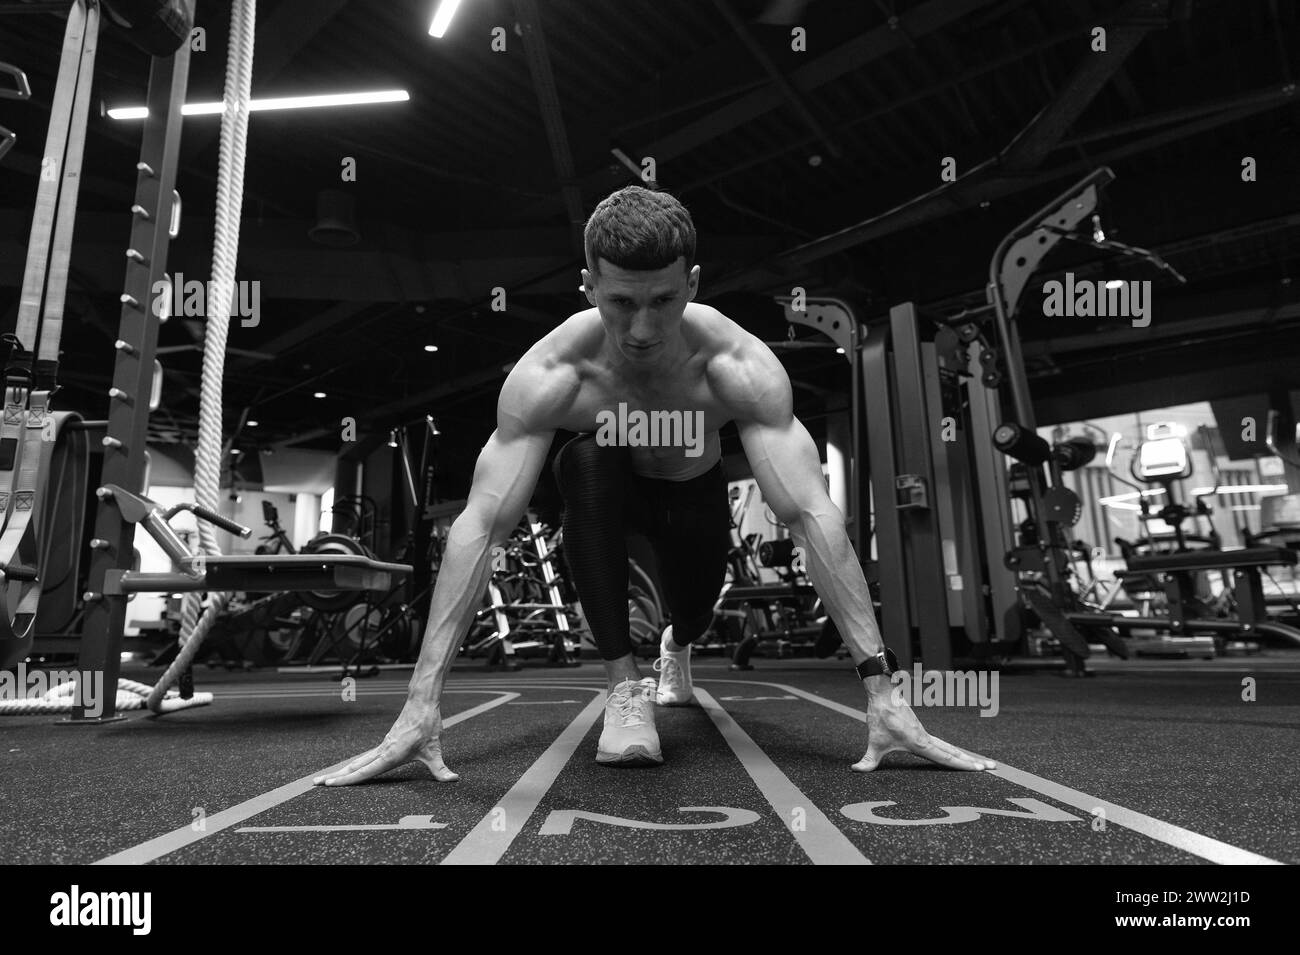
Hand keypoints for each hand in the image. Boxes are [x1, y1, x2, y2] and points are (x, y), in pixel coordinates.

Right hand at [313, 698, 459, 785]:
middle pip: (354, 766)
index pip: (364, 771)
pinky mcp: (386, 742)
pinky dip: (355, 764)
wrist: (422, 702)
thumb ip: (441, 769)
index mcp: (390, 755)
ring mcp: (382, 746)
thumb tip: (453, 779)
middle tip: (315, 783)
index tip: (330, 784)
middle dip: (335, 776)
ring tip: (326, 778)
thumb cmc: (426, 725)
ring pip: (358, 761)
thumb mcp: (435, 750)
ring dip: (342, 770)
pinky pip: (366, 756)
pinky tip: (350, 769)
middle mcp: (382, 751)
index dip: (347, 779)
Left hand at [852, 692, 995, 772]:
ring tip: (982, 762)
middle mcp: (927, 738)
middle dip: (973, 761)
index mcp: (921, 743)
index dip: (962, 765)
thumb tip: (856, 770)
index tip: (979, 769)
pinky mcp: (920, 729)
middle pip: (955, 752)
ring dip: (965, 755)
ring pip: (950, 746)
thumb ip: (868, 760)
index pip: (945, 757)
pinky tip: (955, 753)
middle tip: (993, 767)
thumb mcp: (874, 741)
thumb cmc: (881, 715)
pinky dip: (952, 749)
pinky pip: (942, 742)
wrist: (884, 691)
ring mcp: (925, 733)